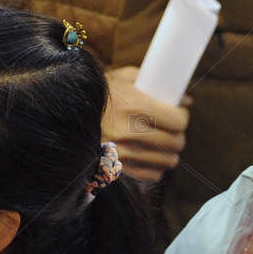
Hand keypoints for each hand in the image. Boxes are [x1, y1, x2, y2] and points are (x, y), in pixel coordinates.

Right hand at [101, 66, 189, 181]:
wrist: (66, 110)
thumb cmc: (100, 92)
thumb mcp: (124, 78)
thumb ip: (155, 83)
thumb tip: (186, 100)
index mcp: (133, 106)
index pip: (177, 121)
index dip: (182, 117)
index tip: (179, 113)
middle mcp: (129, 131)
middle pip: (175, 142)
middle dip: (178, 135)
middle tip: (173, 128)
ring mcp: (122, 152)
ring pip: (167, 161)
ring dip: (170, 153)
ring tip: (164, 143)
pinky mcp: (116, 167)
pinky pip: (151, 174)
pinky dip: (156, 167)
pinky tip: (152, 157)